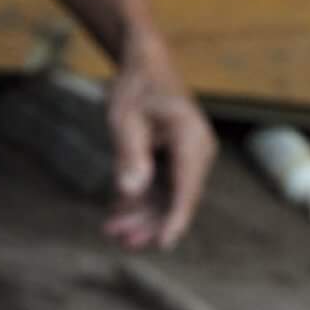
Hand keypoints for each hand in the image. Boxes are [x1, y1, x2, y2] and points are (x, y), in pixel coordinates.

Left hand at [104, 45, 216, 248]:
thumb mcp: (125, 119)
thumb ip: (129, 155)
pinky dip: (141, 203)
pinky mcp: (177, 163)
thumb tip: (131, 191)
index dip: (175, 219)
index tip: (162, 243)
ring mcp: (189, 159)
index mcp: (190, 138)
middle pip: (178, 199)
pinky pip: (162, 190)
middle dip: (150, 223)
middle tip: (119, 239)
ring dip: (142, 217)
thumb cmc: (136, 88)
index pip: (187, 187)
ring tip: (112, 232)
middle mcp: (197, 151)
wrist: (146, 66)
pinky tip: (118, 216)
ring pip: (169, 198)